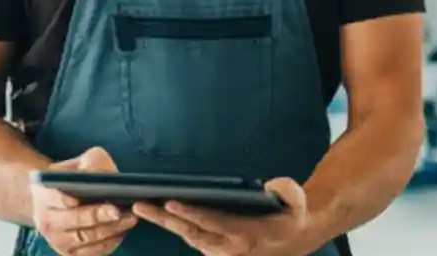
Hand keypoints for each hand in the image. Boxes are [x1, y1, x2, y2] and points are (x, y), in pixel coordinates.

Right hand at [30, 146, 136, 254]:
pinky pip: (90, 253)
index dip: (60, 199)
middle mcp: (46, 219)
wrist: (65, 199)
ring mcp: (57, 239)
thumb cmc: (78, 177)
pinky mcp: (71, 253)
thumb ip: (92, 164)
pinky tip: (122, 232)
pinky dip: (108, 244)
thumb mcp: (83, 162)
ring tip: (129, 219)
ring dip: (108, 230)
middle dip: (95, 216)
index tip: (73, 200)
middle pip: (71, 220)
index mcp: (44, 193)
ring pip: (83, 238)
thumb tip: (106, 175)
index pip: (50, 196)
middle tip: (117, 210)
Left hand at [133, 177, 308, 255]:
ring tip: (140, 207)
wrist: (294, 241)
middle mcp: (228, 249)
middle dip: (163, 220)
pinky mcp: (215, 250)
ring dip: (163, 224)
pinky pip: (191, 238)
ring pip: (187, 238)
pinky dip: (173, 227)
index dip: (191, 213)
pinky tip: (157, 213)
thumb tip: (269, 187)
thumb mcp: (297, 202)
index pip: (212, 223)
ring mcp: (219, 252)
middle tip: (139, 206)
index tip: (171, 203)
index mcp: (245, 236)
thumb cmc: (291, 217)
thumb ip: (288, 191)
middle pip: (190, 234)